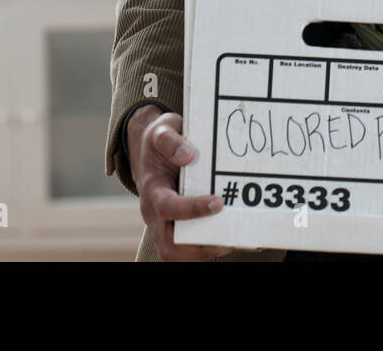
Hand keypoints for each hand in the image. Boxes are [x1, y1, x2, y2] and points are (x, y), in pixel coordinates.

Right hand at [127, 106, 235, 260]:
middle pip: (168, 245)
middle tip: (228, 237)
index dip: (191, 209)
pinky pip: (187, 245)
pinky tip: (230, 236)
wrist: (149, 148)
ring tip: (233, 240)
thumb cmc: (159, 140)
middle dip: (198, 247)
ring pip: (176, 252)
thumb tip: (187, 155)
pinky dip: (207, 245)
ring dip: (204, 250)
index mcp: (152, 189)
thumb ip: (170, 140)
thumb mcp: (161, 130)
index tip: (218, 203)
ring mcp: (163, 222)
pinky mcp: (175, 225)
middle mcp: (154, 212)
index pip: (168, 207)